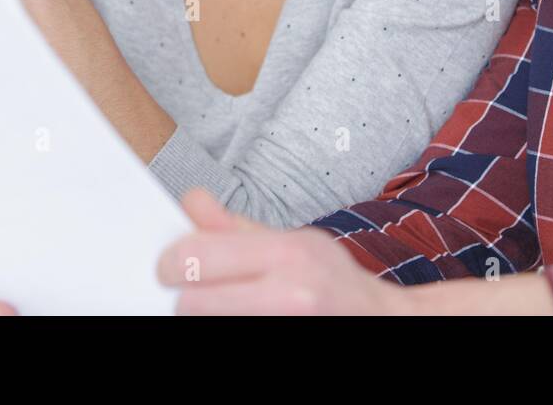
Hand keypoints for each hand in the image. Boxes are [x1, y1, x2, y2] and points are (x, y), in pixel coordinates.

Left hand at [156, 188, 410, 314]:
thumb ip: (235, 227)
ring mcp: (284, 329)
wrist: (382, 323)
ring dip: (205, 316)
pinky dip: (220, 328)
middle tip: (194, 296)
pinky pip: (221, 335)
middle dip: (185, 298)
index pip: (195, 257)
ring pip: (204, 323)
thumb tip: (191, 201)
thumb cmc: (332, 283)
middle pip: (190, 303)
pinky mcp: (277, 350)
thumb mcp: (291, 241)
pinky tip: (240, 318)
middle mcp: (288, 295)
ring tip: (226, 306)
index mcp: (287, 253)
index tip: (170, 268)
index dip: (170, 264)